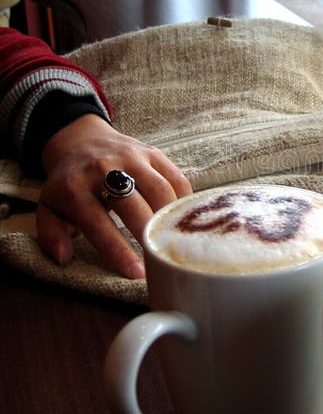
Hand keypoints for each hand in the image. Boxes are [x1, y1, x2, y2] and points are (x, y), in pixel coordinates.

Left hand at [37, 115, 191, 278]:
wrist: (81, 140)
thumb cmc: (69, 184)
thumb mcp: (48, 208)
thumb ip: (50, 234)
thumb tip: (63, 256)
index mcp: (74, 188)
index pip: (98, 224)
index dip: (118, 250)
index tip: (137, 272)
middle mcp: (104, 170)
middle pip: (133, 206)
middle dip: (148, 235)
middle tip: (160, 258)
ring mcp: (131, 157)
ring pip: (159, 189)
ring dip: (169, 218)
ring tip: (174, 240)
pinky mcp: (152, 153)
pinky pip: (176, 177)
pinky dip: (183, 200)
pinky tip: (182, 218)